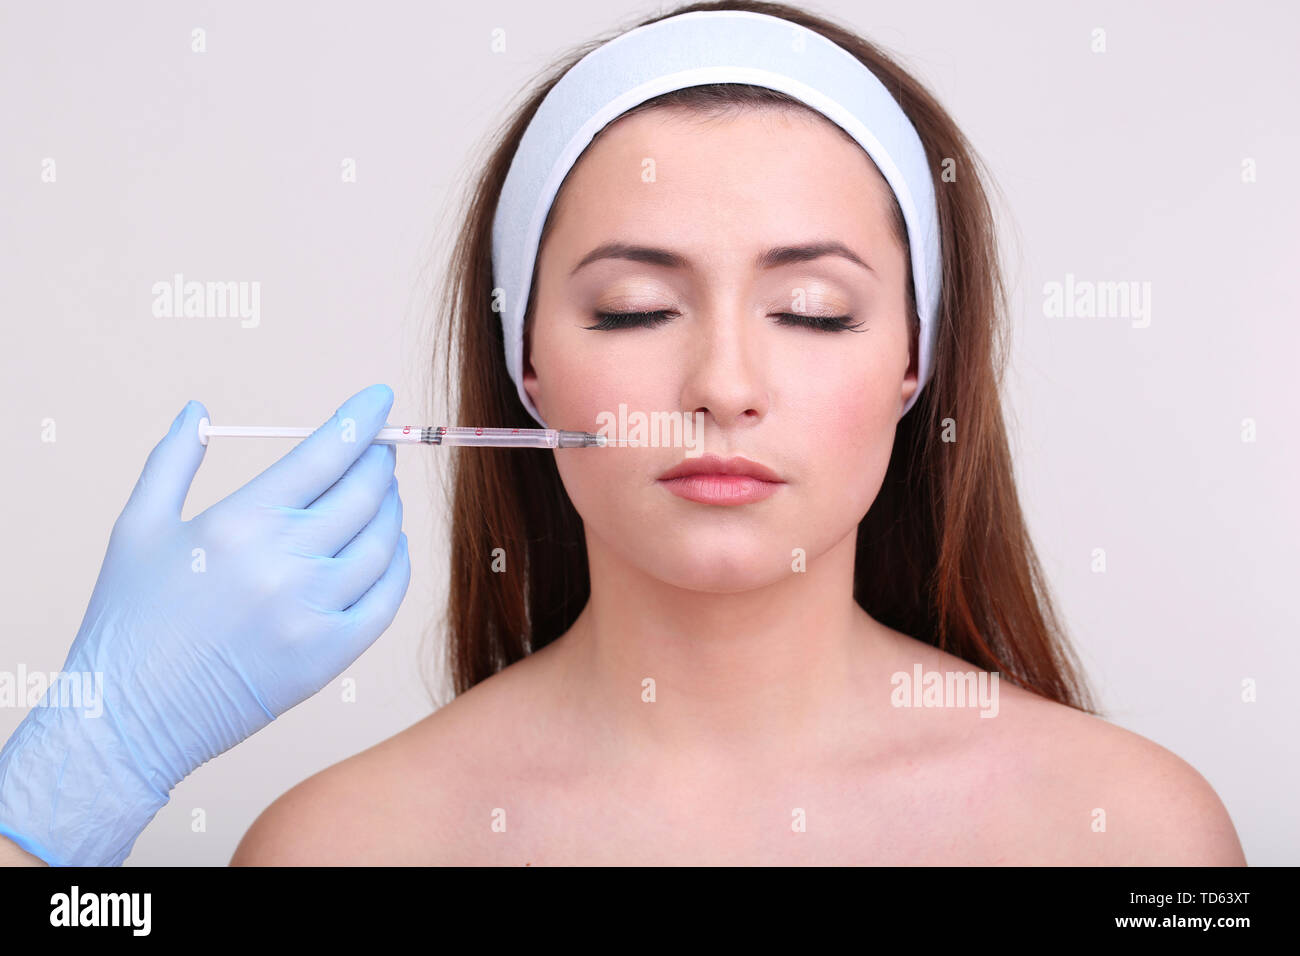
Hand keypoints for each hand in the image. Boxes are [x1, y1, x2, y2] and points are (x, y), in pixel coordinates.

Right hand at [0, 384, 410, 864]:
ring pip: (382, 543)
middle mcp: (284, 564)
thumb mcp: (138, 527)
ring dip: (390, 510)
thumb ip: (173, 460)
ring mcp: (311, 613)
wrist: (129, 718)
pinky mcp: (328, 656)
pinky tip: (389, 549)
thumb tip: (198, 410)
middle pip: (363, 494)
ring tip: (382, 496)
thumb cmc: (130, 619)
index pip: (323, 454)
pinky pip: (387, 600)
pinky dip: (397, 566)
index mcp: (239, 523)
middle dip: (378, 464)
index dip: (361, 420)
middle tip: (379, 452)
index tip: (380, 399)